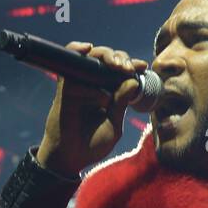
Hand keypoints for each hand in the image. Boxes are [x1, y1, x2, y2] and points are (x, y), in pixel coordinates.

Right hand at [37, 41, 148, 176]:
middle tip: (127, 68)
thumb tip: (132, 81)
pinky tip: (86, 49)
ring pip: (92, 58)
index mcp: (111, 95)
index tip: (142, 67)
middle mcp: (96, 86)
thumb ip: (121, 104)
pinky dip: (76, 52)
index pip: (122, 74)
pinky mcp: (65, 87)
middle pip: (108, 61)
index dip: (132, 66)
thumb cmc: (93, 145)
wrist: (71, 158)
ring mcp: (81, 85)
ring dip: (105, 56)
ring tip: (116, 66)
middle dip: (120, 59)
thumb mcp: (113, 126)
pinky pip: (70, 64)